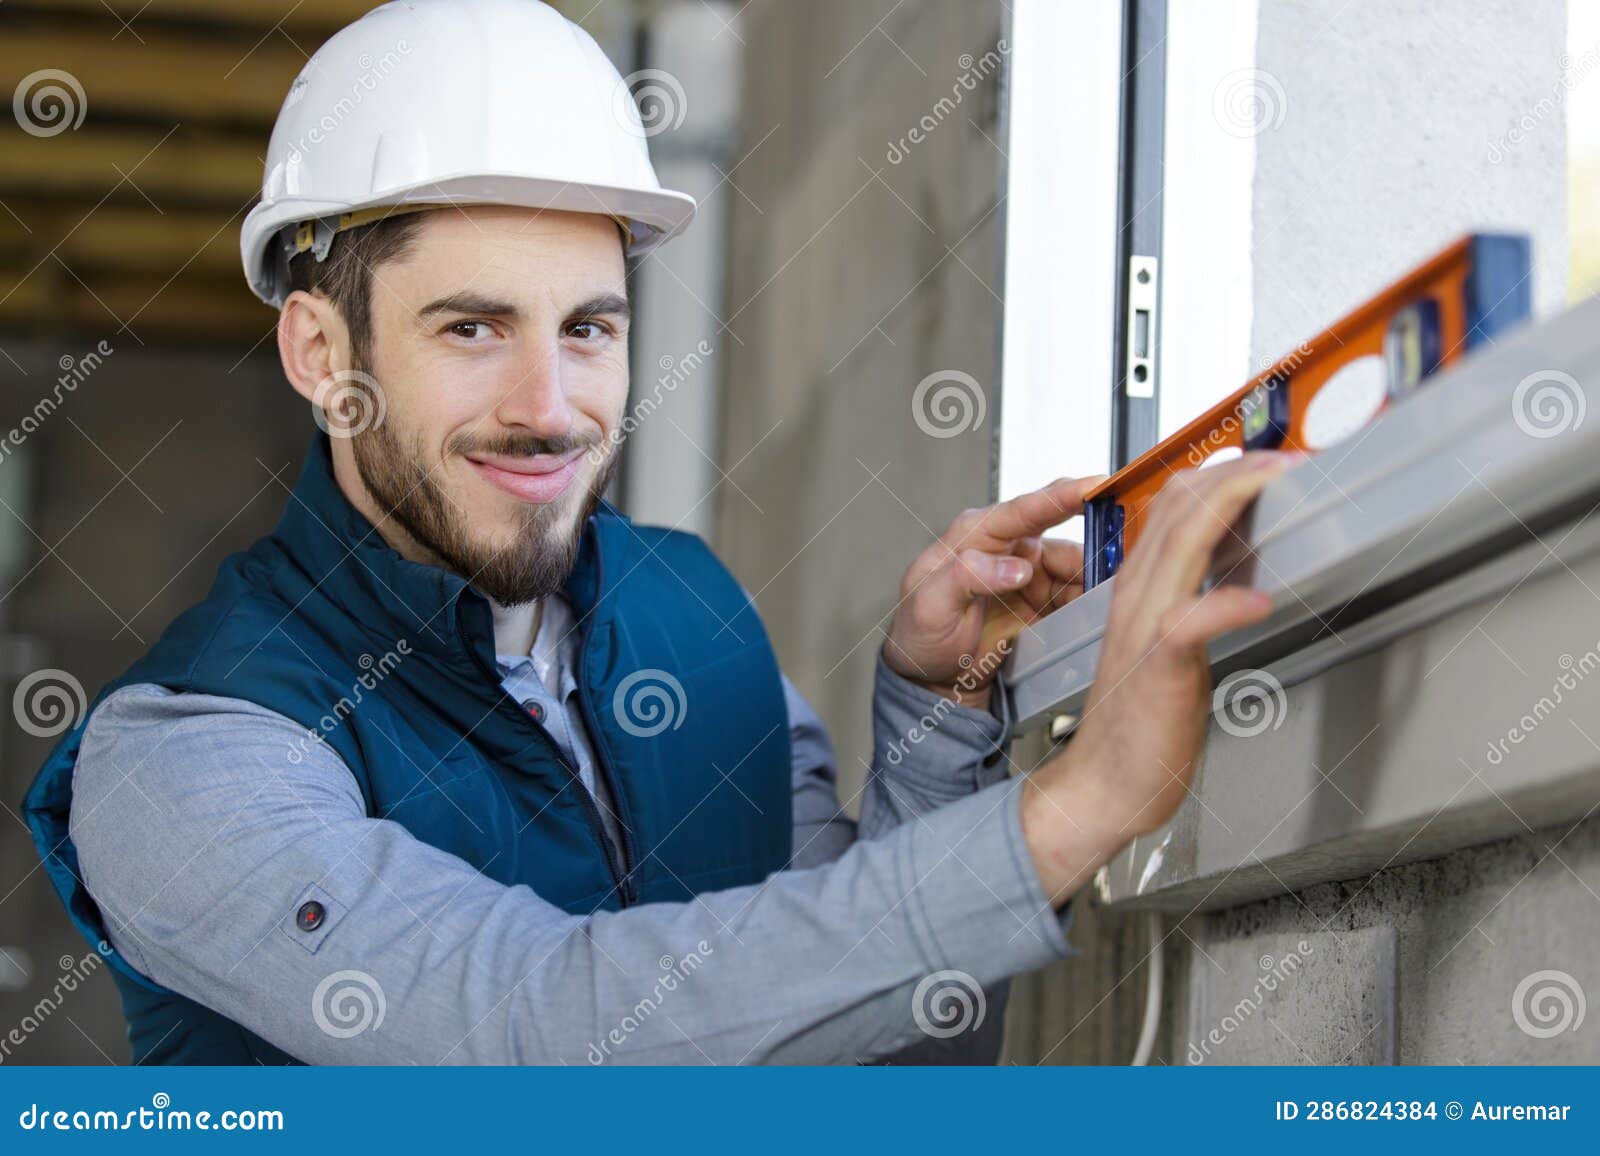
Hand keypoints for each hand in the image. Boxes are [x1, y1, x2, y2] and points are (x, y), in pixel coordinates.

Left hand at [882, 476, 1103, 708]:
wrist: (931, 678)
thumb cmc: (919, 635)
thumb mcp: (930, 606)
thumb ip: (967, 578)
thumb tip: (1016, 566)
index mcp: (975, 536)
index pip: (1021, 511)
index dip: (1059, 497)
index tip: (1093, 485)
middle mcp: (1007, 549)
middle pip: (1059, 541)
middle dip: (1091, 551)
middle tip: (1117, 564)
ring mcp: (1028, 575)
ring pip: (1074, 571)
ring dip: (1093, 582)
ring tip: (1107, 597)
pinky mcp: (1043, 602)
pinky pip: (1075, 596)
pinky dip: (1090, 601)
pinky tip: (1098, 611)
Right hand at [1020, 452, 1297, 903]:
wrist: (1102, 785)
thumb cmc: (1138, 728)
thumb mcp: (1171, 649)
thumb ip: (1193, 606)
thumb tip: (1234, 579)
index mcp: (1140, 590)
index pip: (1175, 504)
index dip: (1225, 472)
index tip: (1271, 459)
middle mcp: (1139, 597)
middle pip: (1179, 505)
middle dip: (1239, 470)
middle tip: (1286, 456)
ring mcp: (1146, 627)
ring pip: (1182, 541)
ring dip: (1234, 504)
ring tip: (1278, 482)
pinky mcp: (1160, 666)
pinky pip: (1191, 622)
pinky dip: (1227, 605)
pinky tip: (1259, 600)